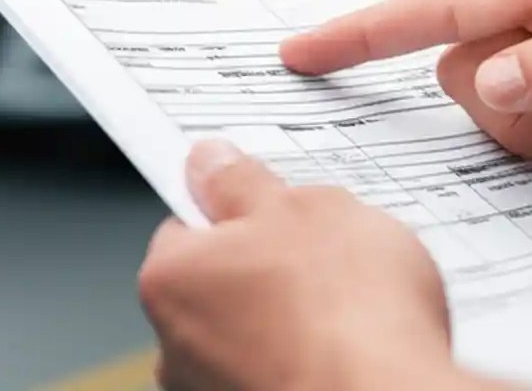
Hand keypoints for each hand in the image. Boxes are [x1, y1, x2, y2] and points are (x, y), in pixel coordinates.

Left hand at [139, 141, 502, 390]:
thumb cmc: (344, 312)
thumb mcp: (302, 208)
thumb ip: (244, 183)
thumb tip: (211, 162)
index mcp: (171, 280)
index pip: (187, 226)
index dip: (237, 209)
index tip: (273, 203)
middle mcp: (178, 348)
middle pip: (223, 282)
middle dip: (271, 266)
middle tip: (328, 250)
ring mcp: (217, 389)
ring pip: (258, 331)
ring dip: (297, 317)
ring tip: (359, 304)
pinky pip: (288, 368)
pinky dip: (315, 357)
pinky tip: (360, 346)